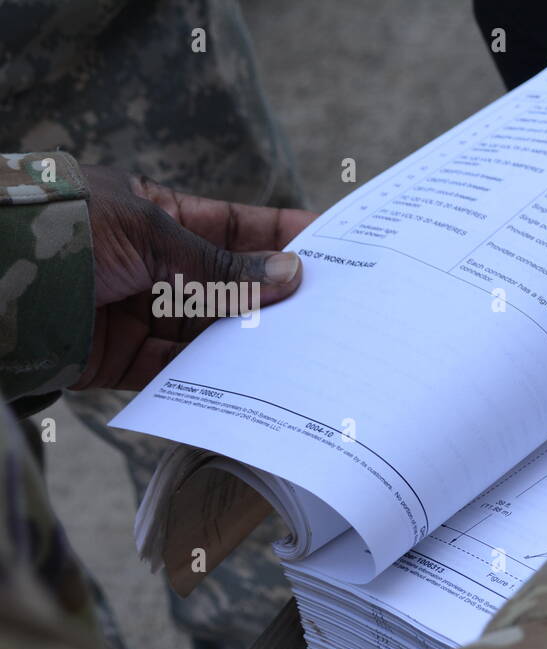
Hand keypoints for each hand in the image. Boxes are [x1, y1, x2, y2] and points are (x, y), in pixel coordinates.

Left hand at [75, 165, 315, 389]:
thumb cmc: (61, 231)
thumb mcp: (149, 233)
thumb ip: (220, 265)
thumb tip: (290, 274)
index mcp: (155, 215)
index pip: (234, 226)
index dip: (281, 236)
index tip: (333, 249)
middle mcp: (150, 265)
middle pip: (227, 284)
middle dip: (273, 297)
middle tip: (329, 311)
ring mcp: (136, 312)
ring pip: (208, 332)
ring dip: (248, 342)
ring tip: (299, 353)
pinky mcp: (118, 359)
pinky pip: (174, 373)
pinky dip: (208, 380)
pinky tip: (248, 383)